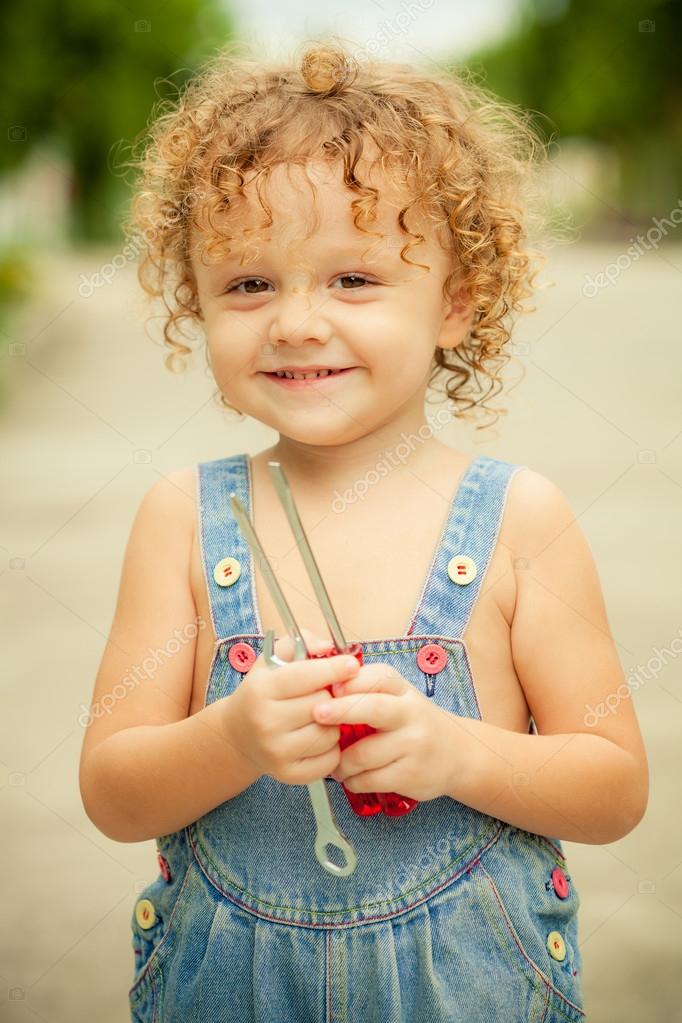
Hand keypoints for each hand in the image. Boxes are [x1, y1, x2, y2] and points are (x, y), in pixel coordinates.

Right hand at [228, 628, 359, 785]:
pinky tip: (319, 737)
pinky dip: (332, 748)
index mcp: (260, 690)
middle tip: (322, 694)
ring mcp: (276, 751)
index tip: (352, 665)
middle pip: (323, 705)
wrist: (238, 734)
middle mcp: (265, 722)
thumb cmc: (263, 691)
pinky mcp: (288, 774)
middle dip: (330, 696)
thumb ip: (302, 641)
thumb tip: (329, 646)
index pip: (306, 677)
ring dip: (334, 722)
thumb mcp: (273, 658)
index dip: (334, 669)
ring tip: (320, 716)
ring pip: (330, 733)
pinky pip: (330, 759)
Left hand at [312, 662, 459, 801]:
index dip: (351, 681)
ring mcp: (413, 745)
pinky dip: (352, 780)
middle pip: (373, 709)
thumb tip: (323, 687)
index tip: (329, 687)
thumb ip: (366, 690)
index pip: (377, 677)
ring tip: (335, 764)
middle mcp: (411, 714)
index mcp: (403, 690)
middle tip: (317, 714)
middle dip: (340, 711)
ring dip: (341, 762)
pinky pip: (370, 779)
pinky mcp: (411, 775)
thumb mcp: (398, 697)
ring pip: (363, 754)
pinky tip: (351, 778)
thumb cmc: (414, 723)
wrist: (458, 755)